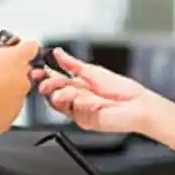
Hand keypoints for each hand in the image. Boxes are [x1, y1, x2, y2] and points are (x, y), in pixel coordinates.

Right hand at [0, 37, 38, 147]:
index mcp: (14, 60)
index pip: (30, 47)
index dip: (20, 45)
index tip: (12, 47)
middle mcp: (21, 81)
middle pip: (21, 70)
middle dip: (6, 69)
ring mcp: (16, 102)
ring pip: (13, 90)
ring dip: (1, 88)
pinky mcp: (8, 120)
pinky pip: (5, 108)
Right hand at [33, 48, 157, 133]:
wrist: (138, 105)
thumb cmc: (122, 89)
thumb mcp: (93, 71)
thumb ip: (72, 64)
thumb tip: (57, 53)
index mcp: (78, 85)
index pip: (54, 81)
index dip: (44, 76)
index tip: (37, 71)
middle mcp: (77, 99)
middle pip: (52, 93)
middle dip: (50, 86)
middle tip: (48, 82)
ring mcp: (80, 111)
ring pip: (60, 104)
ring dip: (67, 95)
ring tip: (79, 92)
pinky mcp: (86, 121)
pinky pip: (75, 112)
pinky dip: (83, 104)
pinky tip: (94, 102)